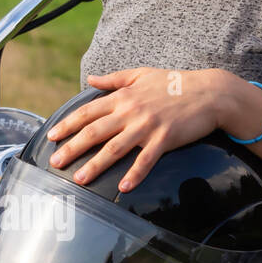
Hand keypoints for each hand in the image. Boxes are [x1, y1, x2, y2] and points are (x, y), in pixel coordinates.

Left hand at [47, 67, 232, 190]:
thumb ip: (113, 79)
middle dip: (72, 148)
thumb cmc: (174, 82)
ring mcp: (147, 126)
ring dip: (96, 165)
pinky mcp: (165, 139)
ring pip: (115, 149)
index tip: (51, 136)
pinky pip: (146, 160)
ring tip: (79, 179)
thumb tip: (90, 78)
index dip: (67, 124)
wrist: (210, 93)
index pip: (87, 112)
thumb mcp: (140, 75)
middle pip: (94, 132)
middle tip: (55, 163)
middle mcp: (130, 112)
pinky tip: (122, 187)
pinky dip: (134, 174)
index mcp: (122, 97)